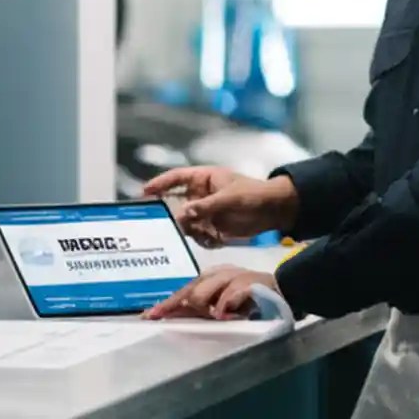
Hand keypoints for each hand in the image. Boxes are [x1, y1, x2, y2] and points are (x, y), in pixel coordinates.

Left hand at [141, 265, 278, 320]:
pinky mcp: (251, 281)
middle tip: (180, 317)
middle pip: (191, 289)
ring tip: (211, 317)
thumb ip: (197, 311)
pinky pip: (232, 292)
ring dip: (204, 304)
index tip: (149, 317)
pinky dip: (226, 304)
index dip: (167, 305)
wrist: (281, 291)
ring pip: (206, 289)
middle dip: (182, 305)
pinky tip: (224, 314)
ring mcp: (234, 275)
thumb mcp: (219, 307)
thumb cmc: (246, 300)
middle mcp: (218, 274)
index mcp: (209, 279)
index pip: (183, 291)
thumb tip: (167, 317)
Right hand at [142, 166, 298, 247]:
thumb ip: (207, 206)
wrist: (275, 211)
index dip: (159, 184)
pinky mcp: (212, 228)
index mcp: (204, 180)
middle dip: (169, 214)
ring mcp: (205, 213)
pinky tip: (215, 238)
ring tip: (200, 232)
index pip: (176, 178)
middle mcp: (200, 196)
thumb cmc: (254, 194)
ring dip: (188, 230)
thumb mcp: (231, 197)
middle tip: (160, 224)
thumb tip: (183, 213)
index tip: (144, 192)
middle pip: (175, 203)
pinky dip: (203, 240)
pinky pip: (198, 236)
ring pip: (185, 223)